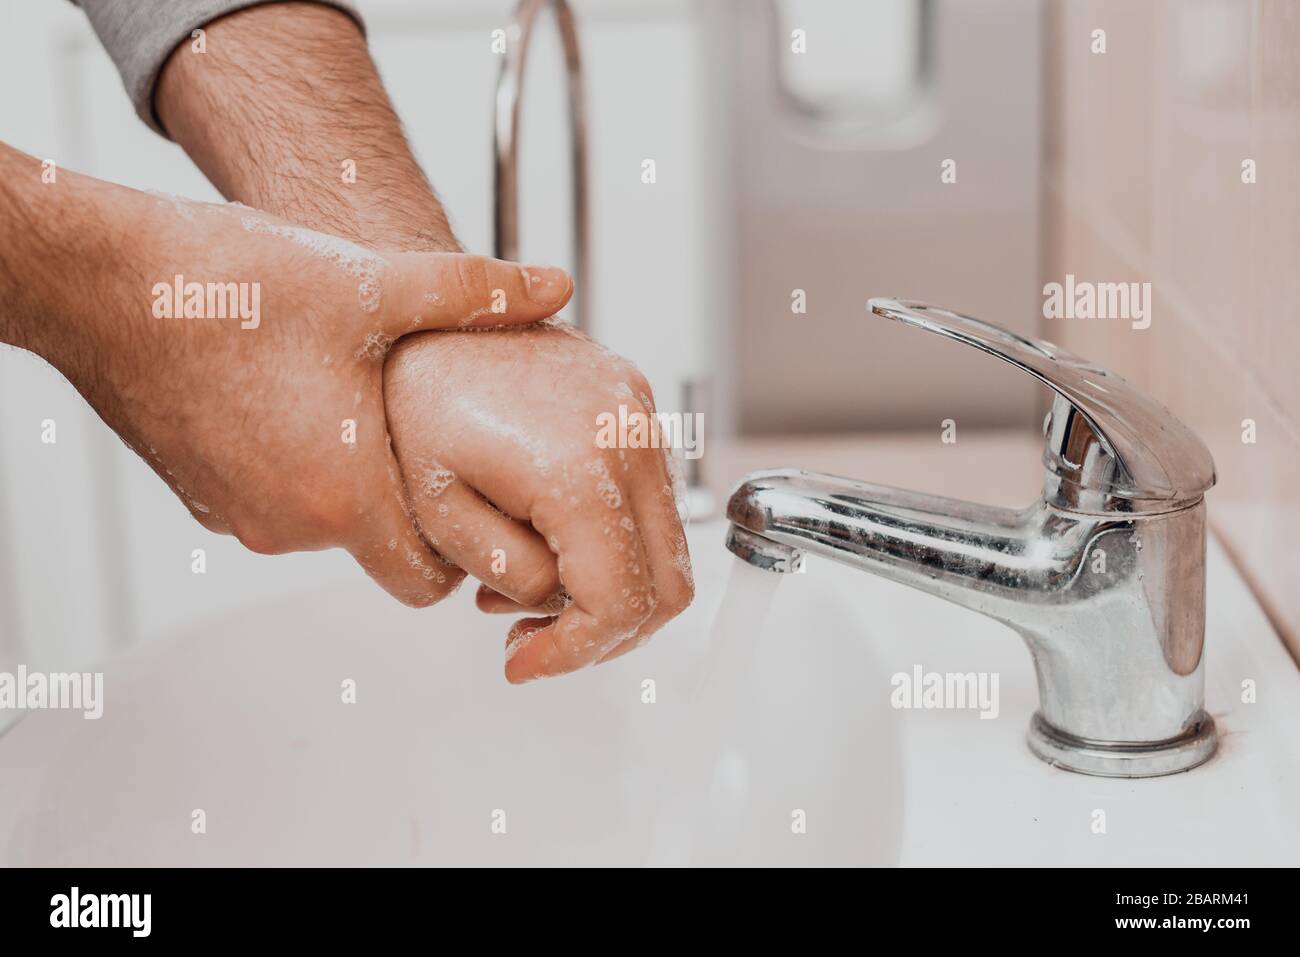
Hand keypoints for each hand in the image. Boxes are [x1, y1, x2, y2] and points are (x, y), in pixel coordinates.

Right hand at [74, 196, 571, 605]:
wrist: (99, 279)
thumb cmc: (232, 283)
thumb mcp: (372, 284)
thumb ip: (476, 294)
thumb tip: (559, 284)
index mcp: (341, 495)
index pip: (427, 580)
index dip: (462, 543)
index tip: (477, 490)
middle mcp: (287, 527)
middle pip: (383, 551)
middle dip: (415, 503)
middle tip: (432, 435)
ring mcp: (236, 516)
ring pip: (330, 525)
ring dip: (356, 478)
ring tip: (363, 402)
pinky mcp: (201, 495)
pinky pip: (277, 502)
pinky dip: (302, 467)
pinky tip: (302, 397)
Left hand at [382, 320, 694, 681]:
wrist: (421, 316)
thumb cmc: (410, 404)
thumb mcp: (438, 513)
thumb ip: (514, 577)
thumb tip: (560, 606)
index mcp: (580, 468)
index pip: (620, 603)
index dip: (575, 655)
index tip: (521, 664)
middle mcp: (630, 437)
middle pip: (668, 585)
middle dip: (605, 635)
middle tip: (532, 642)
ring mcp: (642, 415)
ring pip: (668, 548)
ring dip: (610, 590)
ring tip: (523, 586)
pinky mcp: (638, 403)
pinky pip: (653, 500)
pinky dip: (615, 543)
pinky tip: (544, 537)